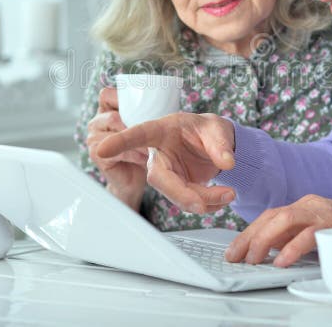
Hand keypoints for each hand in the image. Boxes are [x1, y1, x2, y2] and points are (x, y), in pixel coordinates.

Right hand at [87, 87, 148, 209]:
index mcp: (107, 110)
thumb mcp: (147, 126)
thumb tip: (163, 100)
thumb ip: (148, 113)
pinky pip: (116, 150)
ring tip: (152, 148)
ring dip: (137, 141)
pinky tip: (145, 158)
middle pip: (112, 115)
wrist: (136, 178)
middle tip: (154, 132)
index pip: (107, 95)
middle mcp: (97, 122)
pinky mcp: (97, 155)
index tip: (144, 106)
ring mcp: (93, 138)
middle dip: (135, 124)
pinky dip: (134, 154)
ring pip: (116, 133)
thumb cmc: (143, 149)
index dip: (122, 98)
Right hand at [96, 112, 236, 213]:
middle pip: (158, 177)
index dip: (121, 141)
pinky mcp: (176, 187)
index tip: (102, 149)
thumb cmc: (208, 130)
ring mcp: (166, 173)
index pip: (138, 134)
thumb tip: (226, 163)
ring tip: (229, 193)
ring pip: (175, 194)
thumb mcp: (217, 128)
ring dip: (203, 200)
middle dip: (180, 193)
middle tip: (201, 204)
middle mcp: (159, 153)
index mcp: (161, 129)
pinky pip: (188, 201)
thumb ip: (221, 143)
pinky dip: (209, 203)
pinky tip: (223, 196)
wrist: (215, 146)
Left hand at [224, 195, 331, 267]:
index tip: (234, 251)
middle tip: (237, 257)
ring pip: (285, 219)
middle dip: (250, 237)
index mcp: (302, 206)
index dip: (248, 233)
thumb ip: (293, 237)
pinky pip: (310, 235)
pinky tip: (281, 260)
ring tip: (254, 260)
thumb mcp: (315, 233)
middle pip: (271, 216)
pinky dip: (292, 248)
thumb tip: (265, 250)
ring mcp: (321, 211)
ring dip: (265, 240)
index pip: (268, 216)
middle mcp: (308, 205)